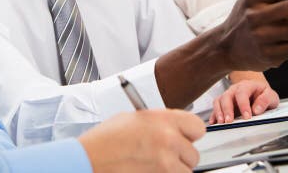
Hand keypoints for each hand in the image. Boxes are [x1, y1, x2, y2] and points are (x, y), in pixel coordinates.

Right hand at [79, 109, 205, 172]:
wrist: (89, 159)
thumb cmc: (106, 139)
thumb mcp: (135, 119)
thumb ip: (160, 123)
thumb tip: (175, 130)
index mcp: (163, 120)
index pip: (198, 127)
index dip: (190, 134)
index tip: (185, 138)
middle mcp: (168, 140)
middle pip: (193, 154)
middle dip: (182, 157)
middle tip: (166, 155)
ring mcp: (165, 163)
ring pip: (186, 172)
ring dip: (174, 171)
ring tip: (154, 165)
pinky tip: (148, 170)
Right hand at [208, 71, 278, 123]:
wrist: (259, 93)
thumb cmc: (264, 94)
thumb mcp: (271, 96)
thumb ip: (265, 100)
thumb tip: (256, 110)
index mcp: (247, 85)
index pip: (242, 93)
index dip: (243, 105)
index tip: (247, 117)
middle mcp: (235, 89)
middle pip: (227, 96)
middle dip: (227, 109)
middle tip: (229, 121)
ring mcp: (228, 95)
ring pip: (219, 100)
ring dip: (219, 112)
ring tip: (221, 122)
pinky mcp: (224, 103)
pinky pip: (216, 107)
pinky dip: (214, 115)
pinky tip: (214, 122)